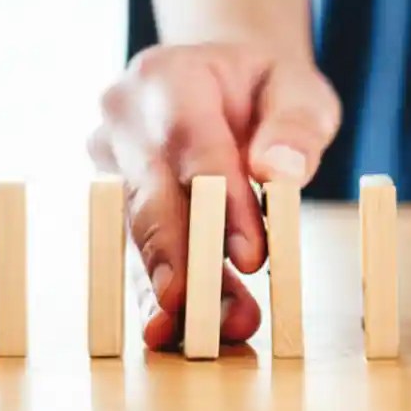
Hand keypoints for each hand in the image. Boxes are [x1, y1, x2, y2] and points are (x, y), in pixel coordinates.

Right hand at [87, 43, 340, 348]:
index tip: (251, 257)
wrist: (220, 81)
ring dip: (178, 289)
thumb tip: (281, 170)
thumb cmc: (264, 87)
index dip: (221, 205)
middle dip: (185, 261)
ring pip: (144, 235)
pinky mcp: (117, 204)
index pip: (193, 146)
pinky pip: (139, 254)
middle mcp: (124, 119)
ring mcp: (112, 163)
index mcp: (167, 77)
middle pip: (153, 197)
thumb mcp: (298, 89)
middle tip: (213, 314)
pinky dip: (161, 294)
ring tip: (215, 331)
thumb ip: (296, 125)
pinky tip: (176, 333)